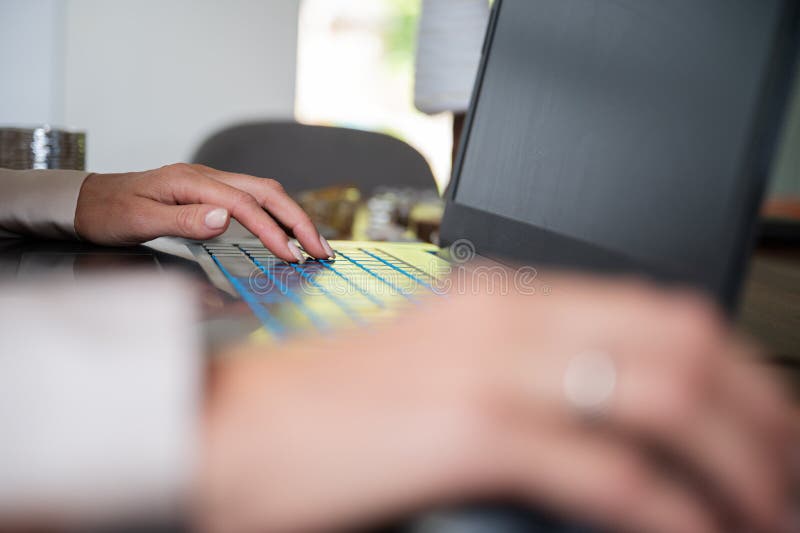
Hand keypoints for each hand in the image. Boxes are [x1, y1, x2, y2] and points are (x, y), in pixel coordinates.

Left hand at [74, 163, 333, 261]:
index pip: (244, 204)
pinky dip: (276, 216)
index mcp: (191, 182)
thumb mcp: (138, 221)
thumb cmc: (109, 212)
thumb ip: (183, 220)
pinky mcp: (210, 194)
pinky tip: (285, 233)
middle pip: (266, 192)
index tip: (290, 255)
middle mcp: (206, 177)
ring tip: (312, 244)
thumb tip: (225, 219)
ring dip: (292, 217)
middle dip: (298, 220)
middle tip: (320, 249)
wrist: (88, 200)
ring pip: (264, 193)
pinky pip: (253, 200)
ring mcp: (210, 183)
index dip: (271, 230)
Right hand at [195, 275, 797, 532]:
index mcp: (498, 299)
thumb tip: (597, 413)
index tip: (764, 423)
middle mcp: (503, 317)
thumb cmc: (317, 410)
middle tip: (787, 473)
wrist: (226, 425)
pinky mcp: (467, 430)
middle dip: (762, 414)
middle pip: (683, 344)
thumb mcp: (435, 372)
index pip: (656, 312)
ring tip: (765, 513)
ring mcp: (488, 367)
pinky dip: (675, 511)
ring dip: (738, 464)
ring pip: (666, 399)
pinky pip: (611, 471)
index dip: (734, 370)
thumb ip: (517, 377)